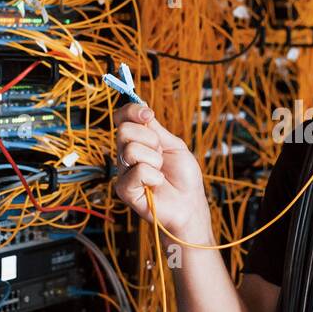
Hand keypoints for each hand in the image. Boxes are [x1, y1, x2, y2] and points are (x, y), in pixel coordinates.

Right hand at [111, 102, 209, 241]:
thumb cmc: (184, 177)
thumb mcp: (175, 146)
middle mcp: (126, 154)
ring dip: (155, 160)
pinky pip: (137, 171)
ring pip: (131, 150)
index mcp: (138, 141)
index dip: (132, 111)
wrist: (190, 203)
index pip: (122, 118)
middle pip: (124, 130)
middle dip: (150, 139)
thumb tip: (143, 108)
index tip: (148, 114)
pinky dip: (154, 176)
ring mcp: (124, 172)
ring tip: (161, 171)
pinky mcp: (125, 189)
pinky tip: (157, 184)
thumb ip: (157, 129)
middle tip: (161, 154)